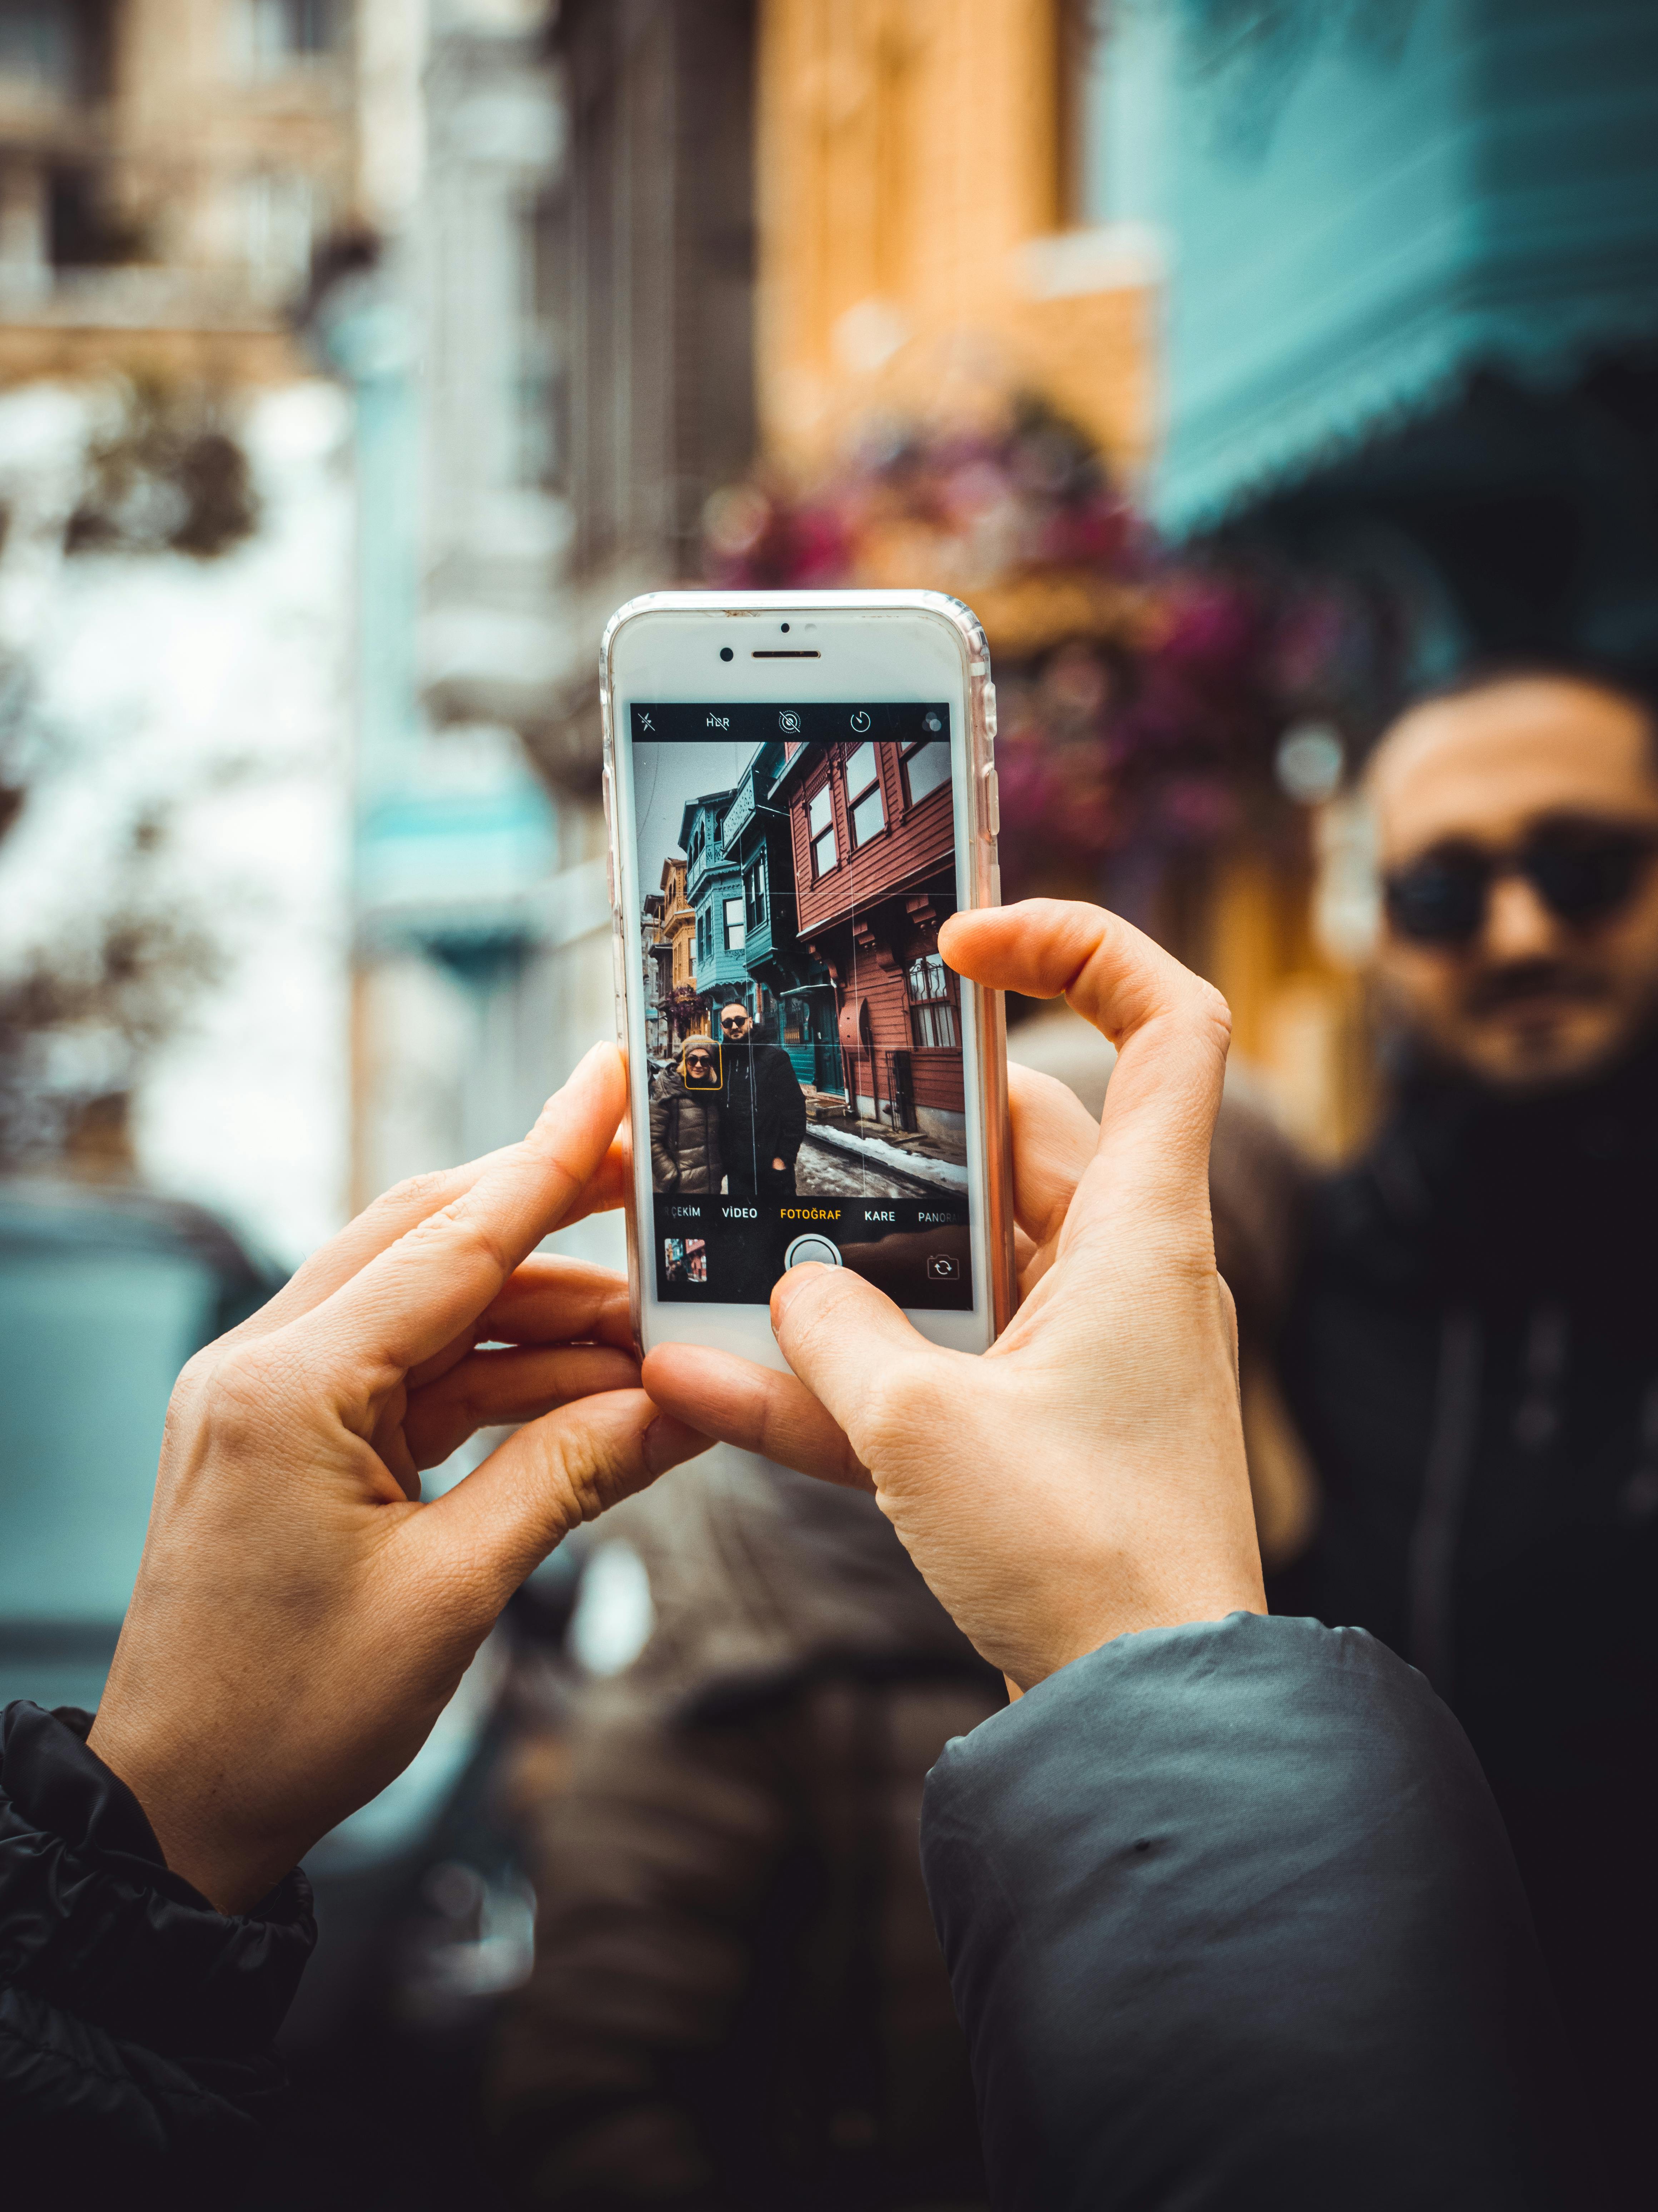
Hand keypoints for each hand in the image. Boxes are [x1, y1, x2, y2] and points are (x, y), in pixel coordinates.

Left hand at [88, 1045, 705, 1913]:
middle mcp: (264, 1364)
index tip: (607, 1078)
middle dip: (548, 1213)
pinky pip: (409, 1371)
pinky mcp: (289, 1434)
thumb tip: (677, 1405)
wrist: (182, 1808)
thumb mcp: (454, 1593)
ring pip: (426, 1306)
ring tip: (647, 1335)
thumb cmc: (289, 1717)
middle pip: (429, 1243)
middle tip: (653, 1185)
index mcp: (289, 1387)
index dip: (548, 1159)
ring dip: (536, 1314)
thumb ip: (570, 1477)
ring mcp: (270, 1396)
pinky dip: (495, 1373)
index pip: (450, 1242)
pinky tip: (582, 1387)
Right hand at [643, 903, 1263, 1691]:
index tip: (966, 942)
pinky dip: (842, 1374)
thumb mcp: (926, 1431)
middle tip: (789, 1122)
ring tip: (721, 1263)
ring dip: (845, 1271)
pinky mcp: (1038, 1426)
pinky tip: (711, 1384)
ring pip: (955, 1260)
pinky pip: (930, 1365)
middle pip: (1016, 1140)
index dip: (1081, 948)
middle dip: (894, 1137)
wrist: (1144, 1722)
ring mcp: (1081, 1351)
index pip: (1167, 1024)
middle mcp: (1122, 1273)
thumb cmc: (1082, 1559)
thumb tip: (787, 1294)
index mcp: (1141, 1233)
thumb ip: (834, 1340)